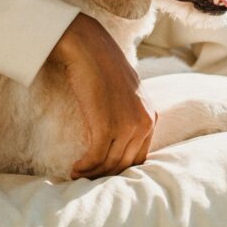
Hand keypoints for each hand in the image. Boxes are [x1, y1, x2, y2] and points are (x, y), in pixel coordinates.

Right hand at [47, 13, 156, 178]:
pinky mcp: (106, 127)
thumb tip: (119, 141)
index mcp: (152, 116)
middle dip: (105, 174)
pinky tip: (74, 168)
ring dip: (92, 173)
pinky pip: (95, 159)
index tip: (103, 171)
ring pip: (109, 164)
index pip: (140, 157)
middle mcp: (144, 123)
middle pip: (125, 164)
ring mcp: (127, 126)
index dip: (120, 168)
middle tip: (87, 177)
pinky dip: (84, 168)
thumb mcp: (128, 93)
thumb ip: (130, 115)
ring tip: (77, 173)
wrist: (91, 49)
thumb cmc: (105, 68)